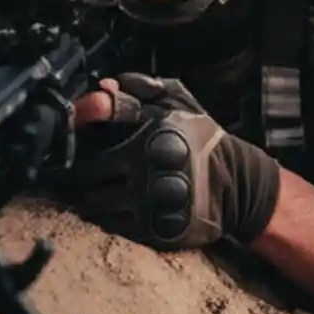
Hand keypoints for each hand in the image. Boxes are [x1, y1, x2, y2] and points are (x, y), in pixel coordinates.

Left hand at [68, 73, 280, 249]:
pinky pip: (110, 223)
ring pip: (94, 200)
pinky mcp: (149, 229)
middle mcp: (145, 166)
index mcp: (150, 130)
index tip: (78, 128)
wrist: (235, 186)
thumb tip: (102, 85)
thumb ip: (141, 88)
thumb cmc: (199, 141)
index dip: (81, 122)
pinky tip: (117, 205)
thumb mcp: (178, 104)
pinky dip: (107, 214)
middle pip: (87, 170)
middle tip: (87, 168)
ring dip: (92, 194)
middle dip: (84, 169)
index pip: (98, 118)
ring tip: (102, 188)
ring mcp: (146, 200)